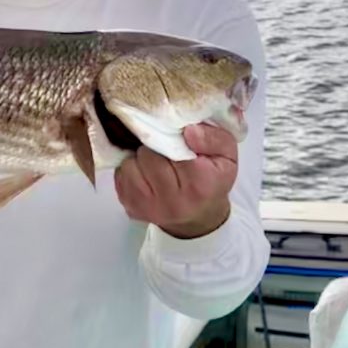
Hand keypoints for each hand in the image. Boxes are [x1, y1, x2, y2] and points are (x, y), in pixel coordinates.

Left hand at [114, 124, 237, 238]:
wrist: (198, 217)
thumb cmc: (212, 180)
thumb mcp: (227, 155)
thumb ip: (213, 138)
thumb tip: (188, 131)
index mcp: (199, 184)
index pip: (172, 148)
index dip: (170, 136)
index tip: (176, 136)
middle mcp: (172, 201)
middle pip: (147, 156)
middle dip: (153, 146)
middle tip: (163, 147)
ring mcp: (149, 207)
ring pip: (129, 166)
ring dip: (139, 158)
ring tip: (153, 160)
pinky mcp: (131, 208)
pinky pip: (120, 177)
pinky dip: (130, 170)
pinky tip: (144, 172)